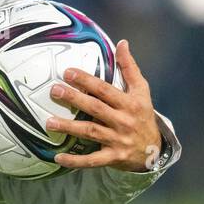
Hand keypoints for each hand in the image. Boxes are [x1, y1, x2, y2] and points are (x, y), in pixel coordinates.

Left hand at [45, 41, 162, 172]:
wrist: (155, 149)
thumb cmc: (143, 114)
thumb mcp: (141, 91)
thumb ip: (130, 68)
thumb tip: (122, 43)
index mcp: (130, 103)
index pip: (105, 90)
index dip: (87, 81)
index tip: (68, 72)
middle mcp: (124, 121)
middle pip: (96, 108)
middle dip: (74, 99)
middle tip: (54, 91)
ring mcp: (118, 140)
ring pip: (91, 132)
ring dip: (69, 127)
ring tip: (49, 122)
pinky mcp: (113, 157)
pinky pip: (92, 160)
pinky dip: (75, 161)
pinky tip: (58, 158)